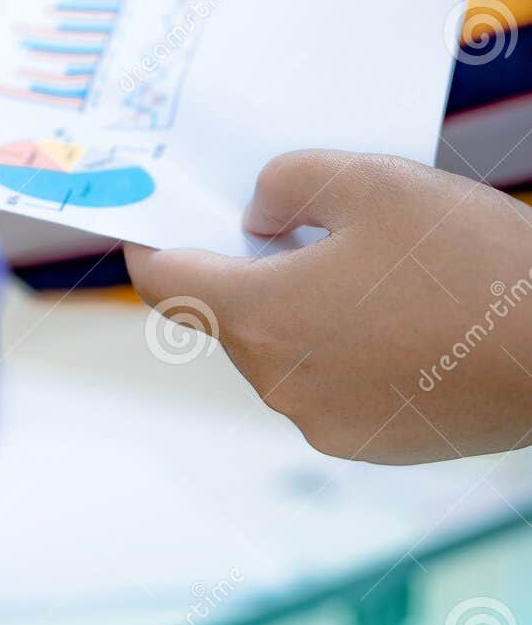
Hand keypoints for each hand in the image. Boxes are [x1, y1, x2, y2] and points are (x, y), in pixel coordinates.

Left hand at [125, 149, 531, 463]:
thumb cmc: (473, 260)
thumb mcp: (373, 181)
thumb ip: (287, 184)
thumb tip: (254, 220)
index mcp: (260, 316)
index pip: (164, 284)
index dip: (152, 246)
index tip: (153, 224)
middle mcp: (276, 381)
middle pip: (228, 317)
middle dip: (252, 273)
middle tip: (301, 230)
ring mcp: (320, 421)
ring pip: (280, 352)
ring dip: (302, 312)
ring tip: (371, 273)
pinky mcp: (366, 444)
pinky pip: (326, 386)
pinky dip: (342, 351)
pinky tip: (400, 320)